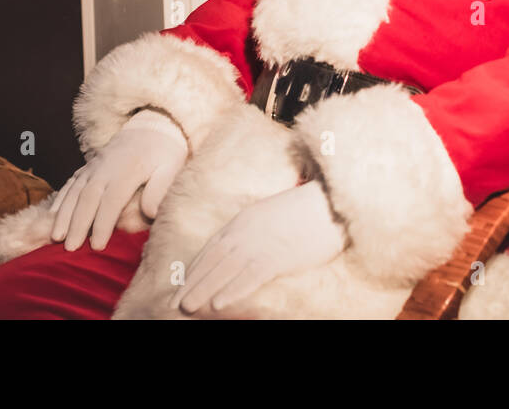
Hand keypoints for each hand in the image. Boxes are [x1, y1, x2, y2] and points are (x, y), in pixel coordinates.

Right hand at [48, 109, 187, 251]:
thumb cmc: (164, 152)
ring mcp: (94, 166)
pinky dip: (60, 199)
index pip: (112, 200)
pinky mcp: (88, 166)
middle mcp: (105, 168)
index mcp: (127, 170)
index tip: (97, 246)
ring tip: (55, 237)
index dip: (103, 224)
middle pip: (87, 198)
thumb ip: (160, 189)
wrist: (151, 125)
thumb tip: (152, 213)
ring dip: (63, 215)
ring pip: (74, 191)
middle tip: (70, 248)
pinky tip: (52, 216)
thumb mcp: (171, 167)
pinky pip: (70, 183)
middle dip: (77, 224)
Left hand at [171, 181, 347, 315]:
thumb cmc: (310, 210)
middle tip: (175, 302)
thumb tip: (246, 249)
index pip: (213, 246)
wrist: (333, 201)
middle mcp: (247, 229)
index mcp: (245, 218)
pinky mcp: (279, 255)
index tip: (183, 282)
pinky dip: (232, 290)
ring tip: (187, 307)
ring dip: (203, 289)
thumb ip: (257, 229)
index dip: (197, 267)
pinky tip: (218, 304)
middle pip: (213, 259)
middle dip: (192, 281)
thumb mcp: (275, 215)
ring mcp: (261, 242)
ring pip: (224, 269)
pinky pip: (250, 276)